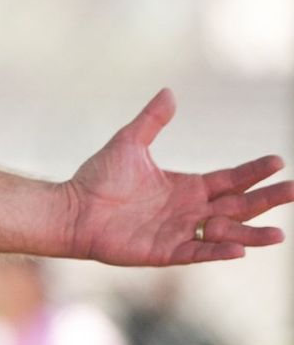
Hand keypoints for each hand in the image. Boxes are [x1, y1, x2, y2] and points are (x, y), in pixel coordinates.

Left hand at [64, 89, 292, 264]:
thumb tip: (170, 92)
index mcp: (186, 187)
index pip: (230, 180)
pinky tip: (239, 249)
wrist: (72, 208)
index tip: (278, 162)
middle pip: (238, 206)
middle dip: (267, 199)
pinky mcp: (166, 251)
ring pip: (225, 233)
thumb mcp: (129, 143)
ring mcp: (180, 232)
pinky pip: (198, 252)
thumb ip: (152, 121)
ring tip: (280, 234)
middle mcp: (189, 210)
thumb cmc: (98, 178)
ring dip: (252, 234)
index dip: (253, 173)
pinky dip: (218, 251)